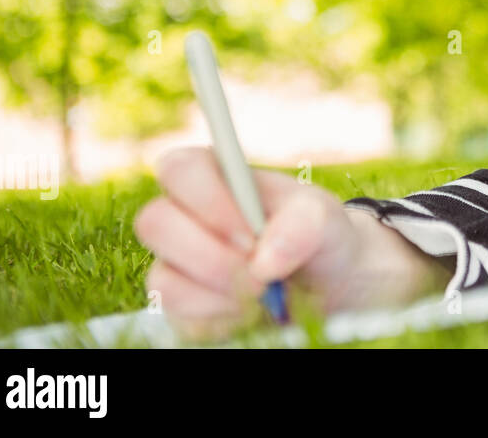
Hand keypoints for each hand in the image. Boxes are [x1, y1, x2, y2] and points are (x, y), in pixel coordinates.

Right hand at [134, 145, 453, 341]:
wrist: (333, 283)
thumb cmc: (321, 235)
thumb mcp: (326, 217)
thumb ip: (303, 223)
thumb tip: (262, 260)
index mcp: (215, 176)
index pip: (178, 168)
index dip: (206, 200)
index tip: (251, 230)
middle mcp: (186, 216)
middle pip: (154, 223)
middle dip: (212, 255)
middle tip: (260, 270)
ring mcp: (178, 263)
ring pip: (163, 278)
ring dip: (222, 291)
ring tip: (267, 290)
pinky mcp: (182, 307)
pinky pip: (180, 318)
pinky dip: (222, 319)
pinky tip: (254, 311)